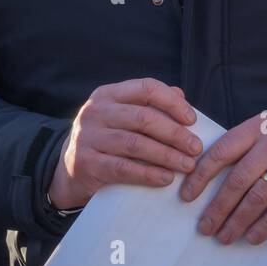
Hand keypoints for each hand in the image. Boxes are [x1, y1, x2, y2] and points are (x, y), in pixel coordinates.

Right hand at [49, 78, 203, 209]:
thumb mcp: (123, 117)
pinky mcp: (86, 163)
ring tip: (187, 165)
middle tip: (196, 148)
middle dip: (175, 133)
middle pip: (143, 118)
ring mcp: (88, 137)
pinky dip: (148, 174)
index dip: (172, 103)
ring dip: (166, 156)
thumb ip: (150, 104)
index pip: (146, 88)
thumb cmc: (107, 139)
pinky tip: (166, 178)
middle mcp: (95, 111)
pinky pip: (123, 168)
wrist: (70, 170)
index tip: (192, 120)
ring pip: (135, 144)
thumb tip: (180, 95)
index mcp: (108, 94)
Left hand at [178, 113, 266, 245]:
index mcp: (258, 126)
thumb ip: (245, 145)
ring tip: (225, 235)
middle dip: (218, 207)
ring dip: (238, 220)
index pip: (222, 150)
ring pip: (258, 197)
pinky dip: (265, 225)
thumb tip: (208, 174)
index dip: (201, 175)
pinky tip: (253, 236)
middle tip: (205, 227)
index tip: (187, 196)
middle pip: (238, 179)